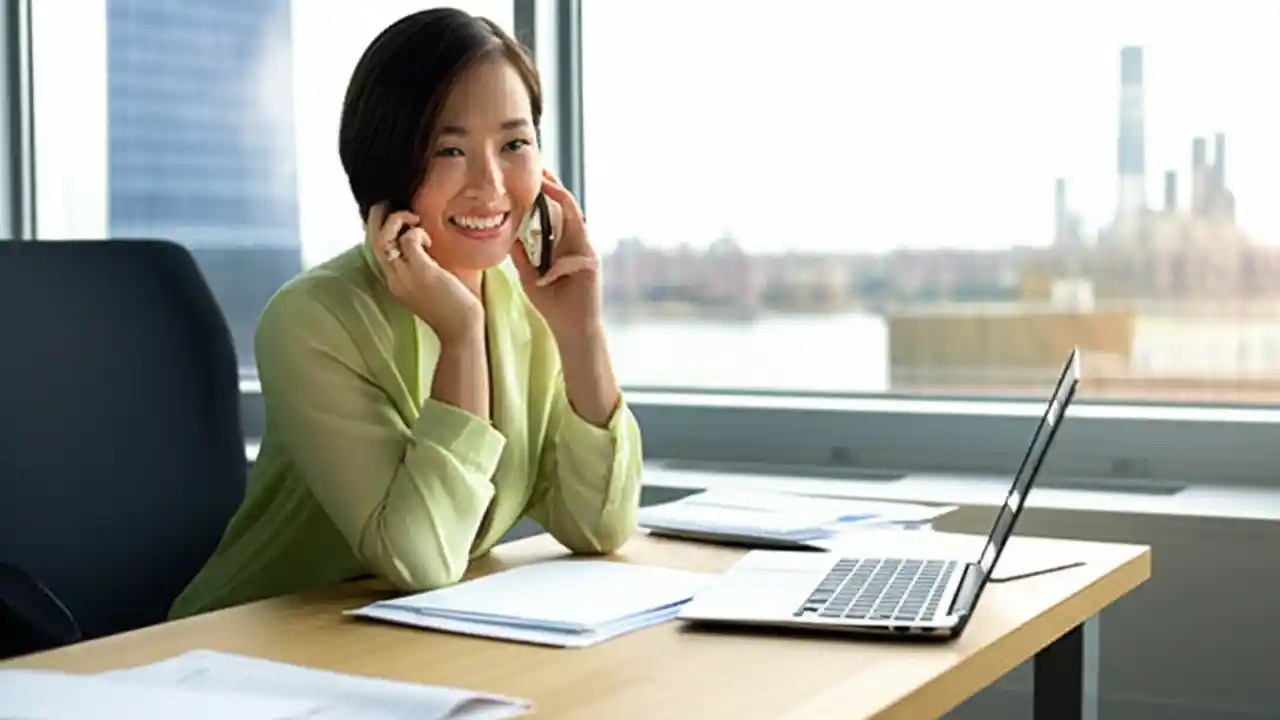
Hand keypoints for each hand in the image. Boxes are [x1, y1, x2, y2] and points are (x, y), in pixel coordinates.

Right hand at [367, 202, 482, 341]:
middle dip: (377, 217)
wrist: (461, 330)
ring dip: (397, 220)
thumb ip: (424, 266)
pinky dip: (417, 232)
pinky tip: (429, 239)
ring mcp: (406, 276)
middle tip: (389, 203)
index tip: (393, 217)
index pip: (377, 250)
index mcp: (396, 282)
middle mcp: (395, 278)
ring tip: (414, 217)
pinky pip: (409, 240)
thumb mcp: (431, 285)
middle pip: (373, 241)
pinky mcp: (423, 272)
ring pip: (384, 238)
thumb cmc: (453, 309)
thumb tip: (430, 247)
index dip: (380, 229)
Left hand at [510, 173, 601, 341]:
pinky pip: (572, 255)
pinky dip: (556, 266)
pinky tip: (545, 277)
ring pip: (576, 220)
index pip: (558, 213)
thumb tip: (510, 237)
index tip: (535, 177)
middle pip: (570, 207)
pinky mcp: (592, 266)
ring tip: (546, 185)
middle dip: (556, 186)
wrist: (573, 330)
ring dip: (561, 201)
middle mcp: (579, 243)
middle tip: (541, 167)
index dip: (548, 194)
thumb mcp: (531, 277)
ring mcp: (588, 252)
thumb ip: (523, 257)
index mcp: (566, 244)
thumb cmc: (555, 305)